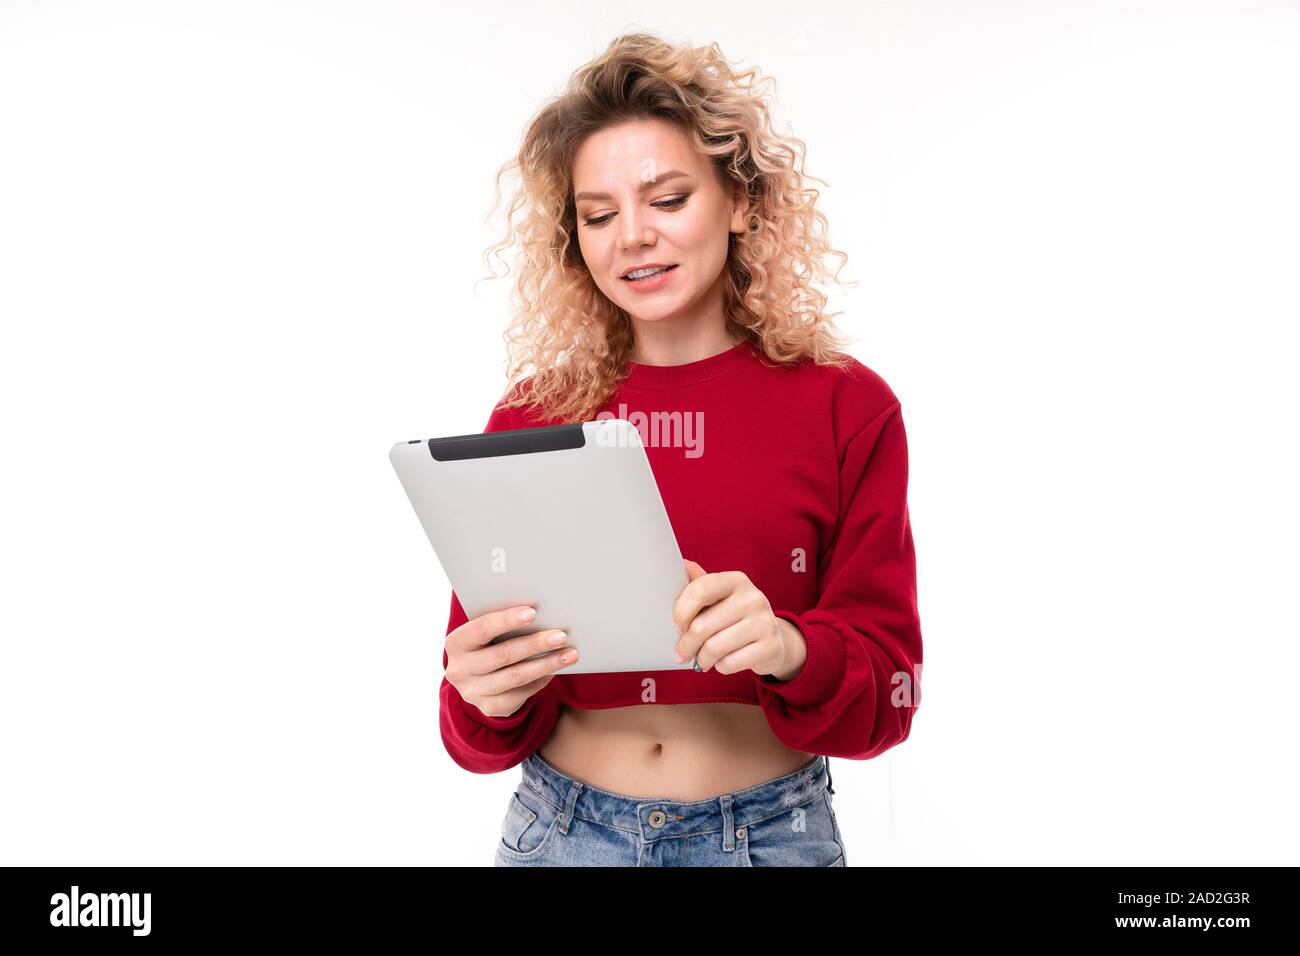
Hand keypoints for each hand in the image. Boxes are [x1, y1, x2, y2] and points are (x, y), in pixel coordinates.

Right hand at [445, 605, 577, 717]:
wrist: (476, 677)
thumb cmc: (488, 643)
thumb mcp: (486, 632)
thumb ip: (503, 623)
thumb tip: (541, 613)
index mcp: (456, 643)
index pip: (481, 628)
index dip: (507, 620)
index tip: (533, 612)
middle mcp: (459, 670)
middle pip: (503, 655)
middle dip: (535, 644)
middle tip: (561, 636)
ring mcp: (473, 692)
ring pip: (516, 677)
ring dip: (546, 664)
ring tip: (570, 654)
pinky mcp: (490, 708)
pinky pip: (521, 694)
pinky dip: (540, 680)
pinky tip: (554, 670)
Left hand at [672, 560, 806, 681]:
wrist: (774, 640)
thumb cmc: (736, 617)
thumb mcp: (720, 598)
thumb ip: (700, 584)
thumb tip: (683, 565)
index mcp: (736, 580)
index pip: (700, 590)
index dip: (681, 611)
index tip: (677, 626)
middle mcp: (753, 598)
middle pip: (702, 625)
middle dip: (686, 644)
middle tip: (681, 653)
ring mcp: (765, 622)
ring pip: (714, 648)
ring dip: (702, 658)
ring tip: (701, 659)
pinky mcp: (771, 647)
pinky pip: (729, 663)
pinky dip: (719, 667)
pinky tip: (722, 662)